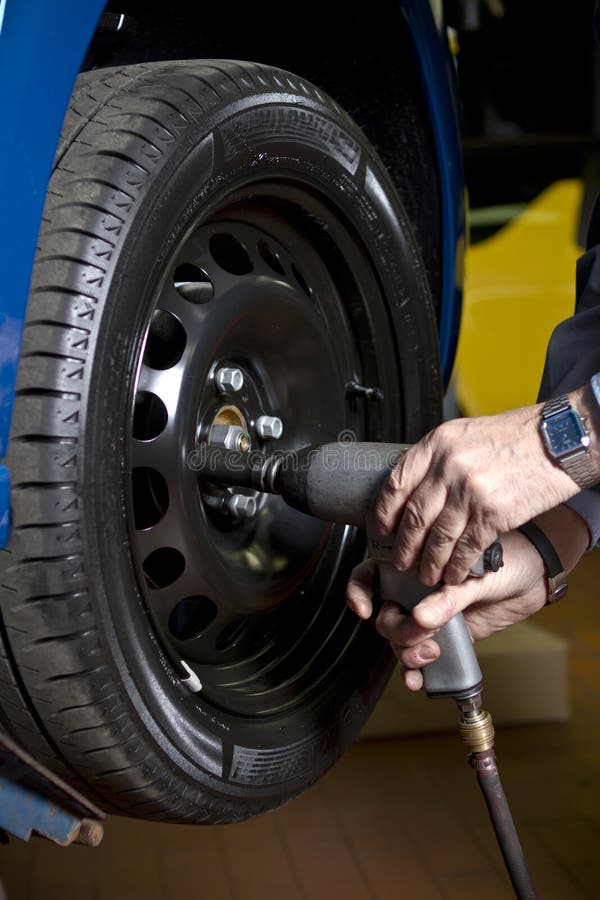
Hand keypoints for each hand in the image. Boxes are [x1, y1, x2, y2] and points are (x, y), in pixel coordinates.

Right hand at [346, 505, 588, 690]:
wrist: (536, 578)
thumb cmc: (507, 558)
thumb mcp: (476, 574)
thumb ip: (449, 598)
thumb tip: (422, 618)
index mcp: (416, 562)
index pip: (371, 574)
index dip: (359, 591)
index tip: (365, 608)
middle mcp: (416, 589)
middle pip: (384, 614)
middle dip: (397, 629)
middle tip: (422, 632)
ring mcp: (430, 615)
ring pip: (399, 639)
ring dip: (406, 652)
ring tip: (428, 655)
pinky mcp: (446, 638)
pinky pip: (421, 658)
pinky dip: (415, 673)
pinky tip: (418, 680)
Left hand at [375, 401, 581, 584]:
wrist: (556, 441)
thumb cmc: (514, 437)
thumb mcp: (463, 435)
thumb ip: (437, 459)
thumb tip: (415, 487)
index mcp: (437, 444)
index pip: (396, 484)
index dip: (385, 513)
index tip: (383, 529)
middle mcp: (448, 467)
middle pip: (414, 516)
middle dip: (404, 546)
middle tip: (401, 561)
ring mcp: (469, 491)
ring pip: (437, 538)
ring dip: (430, 563)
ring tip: (427, 575)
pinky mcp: (492, 514)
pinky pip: (466, 548)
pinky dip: (457, 567)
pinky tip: (455, 574)